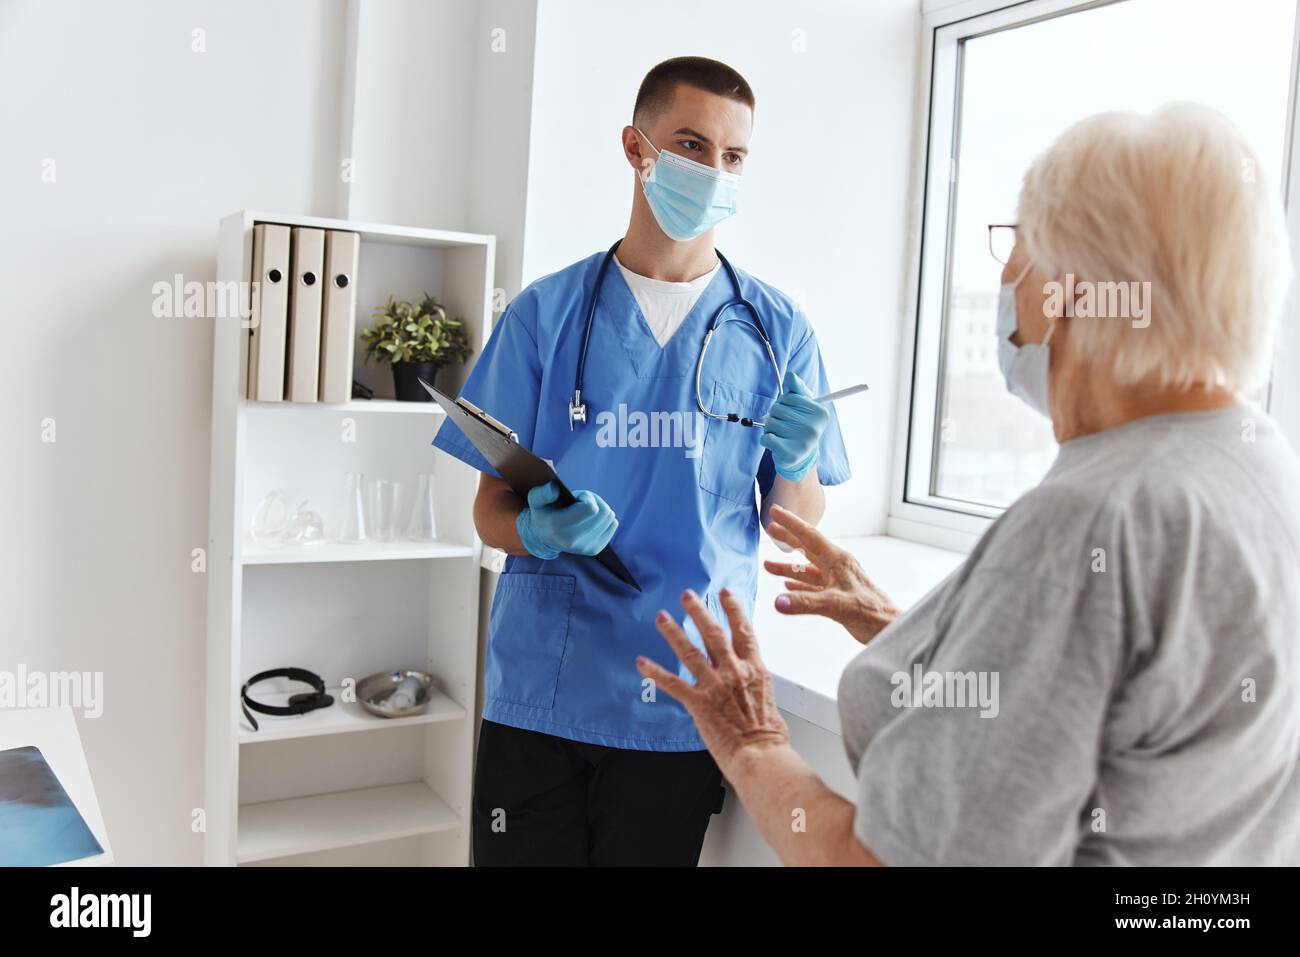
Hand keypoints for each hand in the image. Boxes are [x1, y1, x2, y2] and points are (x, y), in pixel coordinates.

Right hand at [515, 480, 616, 558]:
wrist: (543, 536)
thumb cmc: (543, 512)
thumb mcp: (536, 499)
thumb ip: (542, 492)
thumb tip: (554, 488)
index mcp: (558, 527)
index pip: (591, 508)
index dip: (587, 497)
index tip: (577, 497)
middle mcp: (572, 541)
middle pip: (603, 512)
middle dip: (595, 501)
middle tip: (582, 502)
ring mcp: (585, 548)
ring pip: (610, 518)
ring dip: (600, 508)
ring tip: (585, 510)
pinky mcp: (594, 549)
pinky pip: (613, 525)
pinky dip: (605, 518)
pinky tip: (590, 519)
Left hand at [637, 588, 788, 773]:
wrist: (761, 756)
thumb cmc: (768, 736)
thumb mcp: (768, 701)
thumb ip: (754, 686)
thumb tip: (749, 686)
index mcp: (754, 669)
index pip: (743, 631)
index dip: (734, 609)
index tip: (725, 593)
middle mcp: (734, 672)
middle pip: (714, 633)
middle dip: (699, 611)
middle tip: (687, 594)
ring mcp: (715, 686)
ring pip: (691, 652)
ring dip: (673, 632)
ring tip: (662, 617)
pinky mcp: (699, 704)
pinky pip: (672, 684)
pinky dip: (655, 672)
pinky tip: (642, 662)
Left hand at [760, 371, 828, 481]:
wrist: (801, 456)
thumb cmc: (800, 425)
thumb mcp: (803, 405)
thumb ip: (797, 389)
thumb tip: (790, 375)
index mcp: (821, 413)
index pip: (789, 397)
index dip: (784, 403)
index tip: (792, 412)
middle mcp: (814, 428)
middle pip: (778, 409)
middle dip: (776, 415)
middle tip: (785, 425)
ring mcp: (803, 443)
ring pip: (770, 423)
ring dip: (770, 428)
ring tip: (781, 434)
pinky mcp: (790, 454)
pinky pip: (766, 437)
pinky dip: (765, 439)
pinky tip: (775, 443)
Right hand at [763, 504, 898, 645]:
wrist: (887, 626)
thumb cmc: (870, 612)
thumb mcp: (835, 605)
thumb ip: (805, 603)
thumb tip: (778, 601)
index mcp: (836, 560)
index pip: (809, 536)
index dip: (791, 523)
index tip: (776, 512)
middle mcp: (836, 567)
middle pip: (807, 548)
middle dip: (788, 538)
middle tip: (770, 528)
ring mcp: (836, 581)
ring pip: (807, 569)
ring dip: (788, 566)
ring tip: (768, 564)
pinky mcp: (836, 595)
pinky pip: (813, 586)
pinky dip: (799, 585)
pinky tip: (788, 587)